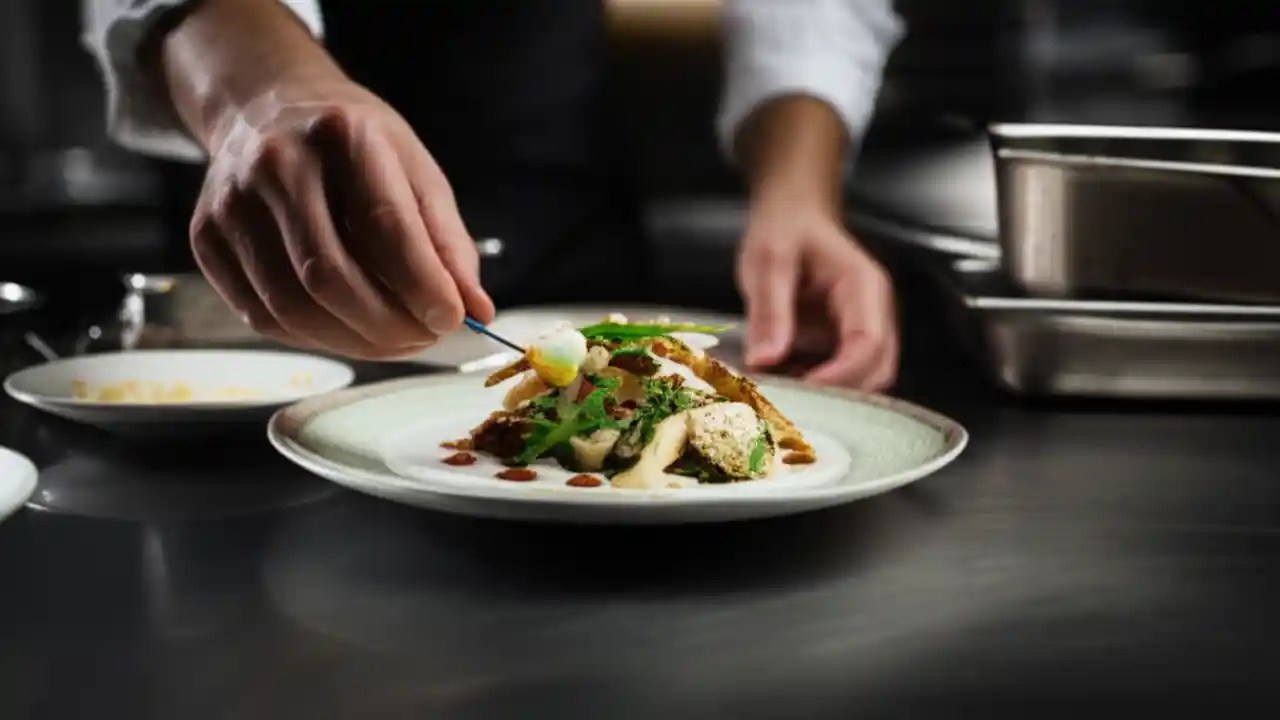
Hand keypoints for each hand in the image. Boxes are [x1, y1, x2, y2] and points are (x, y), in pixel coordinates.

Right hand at [189, 81, 493, 358]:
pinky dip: (314, 338)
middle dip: (388, 326)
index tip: (454, 318)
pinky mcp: (205, 238)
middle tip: (427, 338)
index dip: (422, 284)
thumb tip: (477, 310)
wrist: (266, 109)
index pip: (384, 225)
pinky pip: (261, 317)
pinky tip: (349, 332)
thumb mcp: (414, 170)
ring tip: (396, 341)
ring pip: (292, 306)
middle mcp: (276, 164)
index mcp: (340, 134)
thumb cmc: (356, 147)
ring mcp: (231, 203)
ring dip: (354, 342)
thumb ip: (447, 241)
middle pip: (330, 276)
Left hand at [737, 201, 897, 389]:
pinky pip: (845, 377)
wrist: (792, 216)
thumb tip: (764, 360)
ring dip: (830, 396)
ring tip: (785, 394)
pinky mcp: (846, 342)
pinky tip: (786, 384)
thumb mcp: (769, 261)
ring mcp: (864, 329)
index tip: (803, 392)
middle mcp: (874, 312)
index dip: (840, 376)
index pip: (868, 343)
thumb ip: (770, 310)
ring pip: (865, 380)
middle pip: (876, 370)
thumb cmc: (786, 230)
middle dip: (838, 395)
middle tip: (790, 405)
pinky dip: (820, 390)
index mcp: (862, 287)